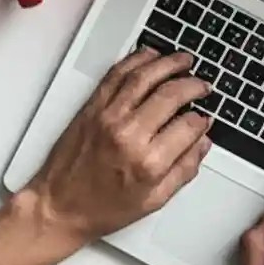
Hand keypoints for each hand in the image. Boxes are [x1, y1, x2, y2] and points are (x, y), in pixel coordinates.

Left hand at [20, 48, 213, 243]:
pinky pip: (116, 75)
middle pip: (170, 95)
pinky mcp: (91, 107)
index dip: (202, 119)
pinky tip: (149, 56)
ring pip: (144, 76)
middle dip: (192, 85)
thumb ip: (184, 170)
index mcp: (148, 162)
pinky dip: (135, 60)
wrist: (58, 206)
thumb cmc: (101, 208)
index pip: (188, 126)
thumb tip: (202, 143)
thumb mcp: (153, 201)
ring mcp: (108, 116)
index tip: (205, 116)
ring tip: (184, 60)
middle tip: (202, 84)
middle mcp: (129, 134)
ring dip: (168, 63)